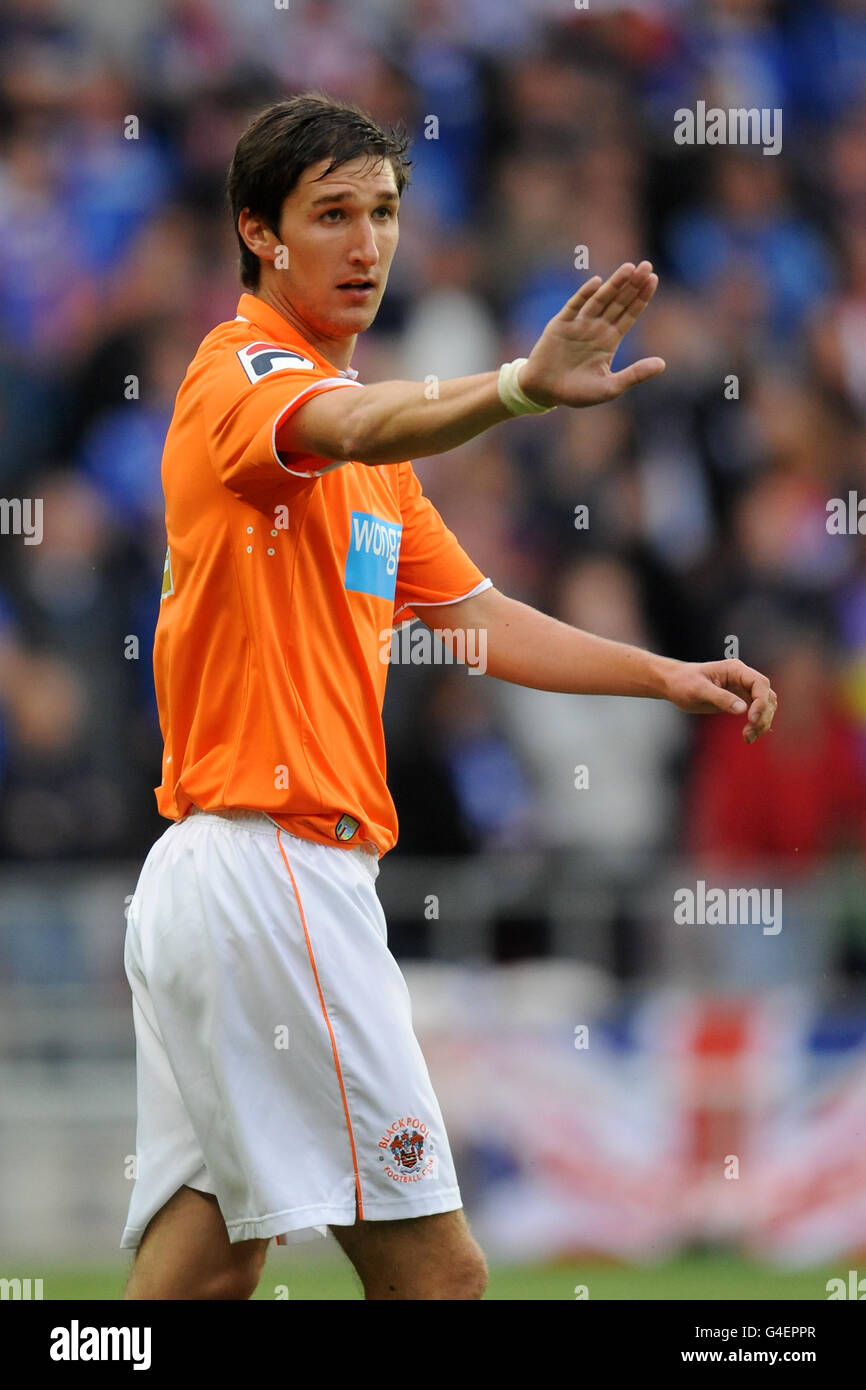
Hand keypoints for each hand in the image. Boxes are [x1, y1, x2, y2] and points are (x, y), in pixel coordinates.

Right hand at [518, 261, 665, 407]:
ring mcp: (578, 324)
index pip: (629, 314)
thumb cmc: (577, 393)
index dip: (641, 297)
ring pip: (600, 299)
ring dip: (614, 284)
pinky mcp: (560, 324)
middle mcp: (596, 328)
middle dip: (632, 284)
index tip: (653, 279)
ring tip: (629, 268)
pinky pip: (574, 306)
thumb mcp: (610, 387)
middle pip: (618, 302)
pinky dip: (584, 294)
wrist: (544, 392)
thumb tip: (663, 364)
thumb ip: (635, 374)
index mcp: (609, 340)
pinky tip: (597, 283)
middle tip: (646, 265)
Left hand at [663, 658, 777, 743]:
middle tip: (748, 732)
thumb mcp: (699, 690)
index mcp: (735, 669)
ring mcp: (743, 689)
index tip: (751, 718)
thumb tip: (743, 710)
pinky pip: (756, 713)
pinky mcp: (740, 701)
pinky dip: (756, 725)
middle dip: (762, 715)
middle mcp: (743, 678)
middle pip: (767, 696)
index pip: (760, 683)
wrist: (674, 684)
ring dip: (761, 723)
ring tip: (747, 737)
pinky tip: (749, 736)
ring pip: (765, 706)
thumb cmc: (683, 682)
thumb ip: (721, 698)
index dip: (761, 702)